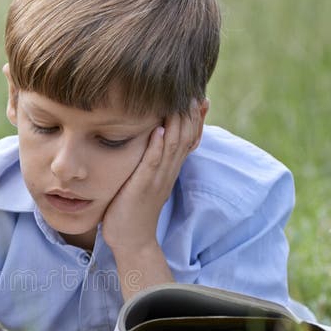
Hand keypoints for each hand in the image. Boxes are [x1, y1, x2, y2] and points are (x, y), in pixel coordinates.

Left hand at [102, 100, 204, 256]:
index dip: (195, 117)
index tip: (199, 95)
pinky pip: (153, 163)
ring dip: (178, 122)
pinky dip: (157, 145)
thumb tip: (153, 140)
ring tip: (181, 100)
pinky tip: (158, 128)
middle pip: (186, 137)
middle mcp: (168, 171)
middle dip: (191, 113)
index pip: (188, 138)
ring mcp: (158, 179)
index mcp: (170, 169)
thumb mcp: (147, 180)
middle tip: (195, 89)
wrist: (132, 241)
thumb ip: (152, 161)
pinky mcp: (143, 187)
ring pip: (174, 146)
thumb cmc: (133, 210)